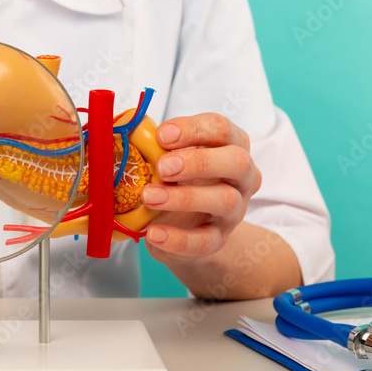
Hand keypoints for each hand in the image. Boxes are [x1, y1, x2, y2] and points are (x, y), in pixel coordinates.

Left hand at [140, 113, 260, 265]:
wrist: (182, 227)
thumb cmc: (176, 180)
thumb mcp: (169, 158)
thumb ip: (157, 145)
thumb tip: (130, 133)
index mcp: (229, 146)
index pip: (221, 129)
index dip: (193, 129)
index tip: (161, 135)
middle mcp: (241, 176)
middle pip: (237, 162)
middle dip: (198, 162)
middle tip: (162, 168)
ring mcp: (234, 210)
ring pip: (225, 201)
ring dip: (184, 198)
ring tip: (149, 197)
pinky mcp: (219, 239)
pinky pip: (205, 241)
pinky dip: (178, 239)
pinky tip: (153, 233)